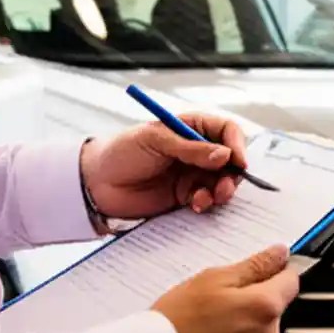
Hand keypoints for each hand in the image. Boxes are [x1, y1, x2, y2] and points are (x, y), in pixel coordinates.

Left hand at [81, 113, 247, 218]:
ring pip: (223, 181)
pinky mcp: (186, 195)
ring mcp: (193, 173)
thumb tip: (224, 155)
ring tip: (211, 197)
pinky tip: (195, 204)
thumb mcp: (156, 141)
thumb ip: (192, 149)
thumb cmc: (121, 152)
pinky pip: (207, 198)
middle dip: (233, 173)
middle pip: (230, 159)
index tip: (237, 160)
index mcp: (191, 128)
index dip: (236, 144)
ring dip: (222, 190)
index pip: (226, 130)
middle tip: (226, 186)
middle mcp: (197, 150)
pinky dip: (207, 202)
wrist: (96, 183)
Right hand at [152, 244, 299, 332]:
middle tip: (221, 292)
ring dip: (244, 317)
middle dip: (256, 295)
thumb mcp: (215, 278)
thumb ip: (255, 265)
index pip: (292, 279)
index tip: (261, 266)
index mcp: (266, 307)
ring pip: (260, 325)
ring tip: (211, 315)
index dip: (276, 269)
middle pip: (275, 304)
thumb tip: (280, 254)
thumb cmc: (179, 319)